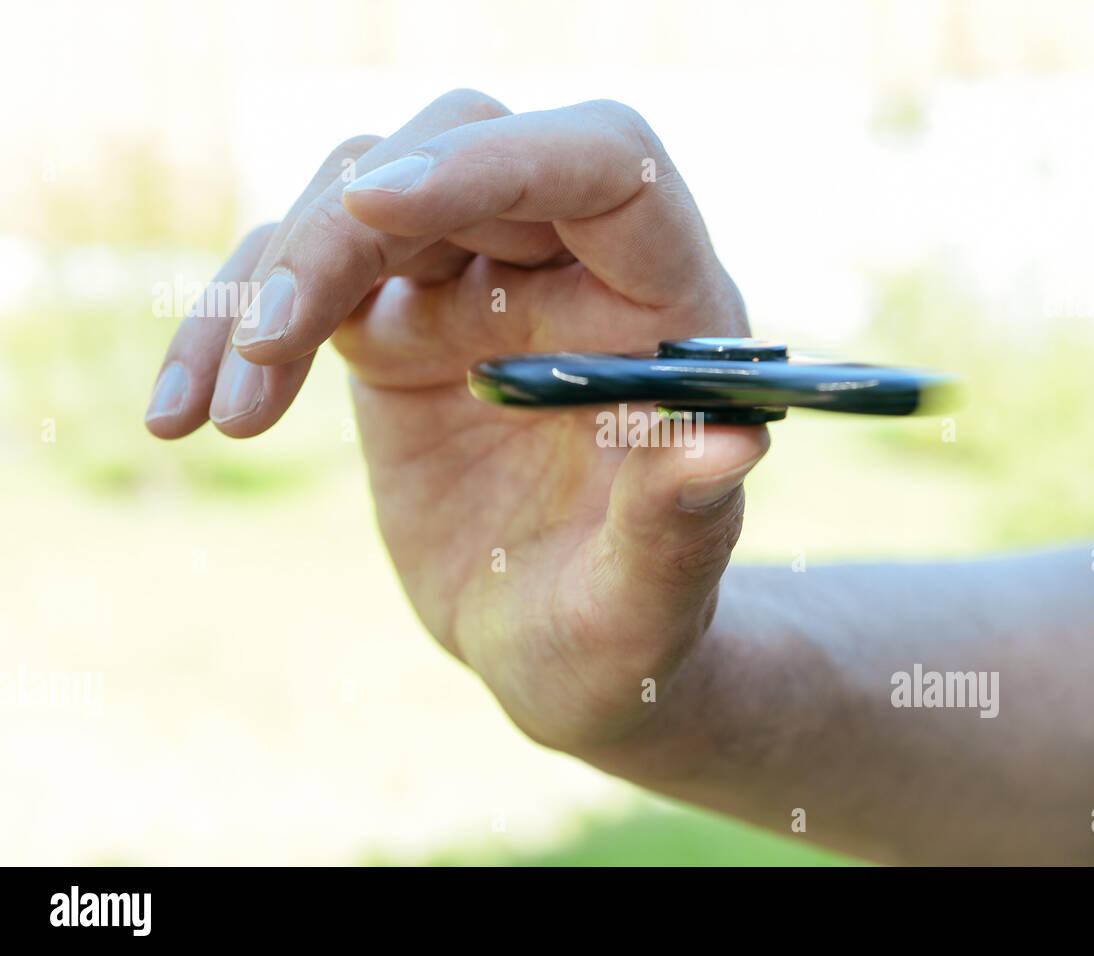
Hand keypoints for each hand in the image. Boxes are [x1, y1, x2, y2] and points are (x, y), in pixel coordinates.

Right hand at [145, 90, 768, 752]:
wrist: (564, 650)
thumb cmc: (630, 627)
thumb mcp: (650, 599)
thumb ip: (680, 526)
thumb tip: (727, 447)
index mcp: (664, 306)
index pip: (602, 166)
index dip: (499, 162)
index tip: (378, 205)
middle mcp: (570, 273)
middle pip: (455, 158)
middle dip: (346, 230)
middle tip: (277, 338)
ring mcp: (475, 292)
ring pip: (358, 201)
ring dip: (273, 286)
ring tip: (231, 416)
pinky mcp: (395, 329)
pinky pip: (296, 280)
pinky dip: (226, 331)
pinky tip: (184, 417)